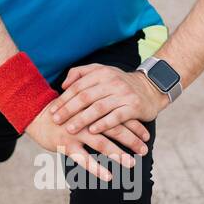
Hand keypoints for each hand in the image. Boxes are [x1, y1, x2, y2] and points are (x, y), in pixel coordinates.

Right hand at [24, 102, 146, 183]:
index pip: (118, 115)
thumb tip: (116, 116)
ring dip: (118, 154)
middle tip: (144, 150)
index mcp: (92, 108)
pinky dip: (97, 168)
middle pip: (114, 128)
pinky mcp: (65, 144)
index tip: (146, 135)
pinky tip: (108, 176)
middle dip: (132, 140)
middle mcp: (87, 119)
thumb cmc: (60, 111)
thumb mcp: (78, 103)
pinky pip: (84, 159)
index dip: (134, 125)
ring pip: (102, 144)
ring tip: (132, 164)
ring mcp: (76, 132)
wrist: (33, 112)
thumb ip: (96, 109)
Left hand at [48, 65, 167, 135]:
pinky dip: (103, 124)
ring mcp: (123, 94)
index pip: (77, 86)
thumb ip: (81, 74)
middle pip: (85, 97)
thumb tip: (63, 85)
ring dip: (83, 119)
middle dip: (69, 110)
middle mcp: (112, 81)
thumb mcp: (102, 72)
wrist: (151, 88)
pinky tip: (93, 131)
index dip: (63, 99)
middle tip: (57, 121)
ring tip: (70, 129)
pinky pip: (116, 117)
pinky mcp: (133, 107)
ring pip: (98, 108)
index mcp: (101, 73)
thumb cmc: (120, 84)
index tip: (52, 111)